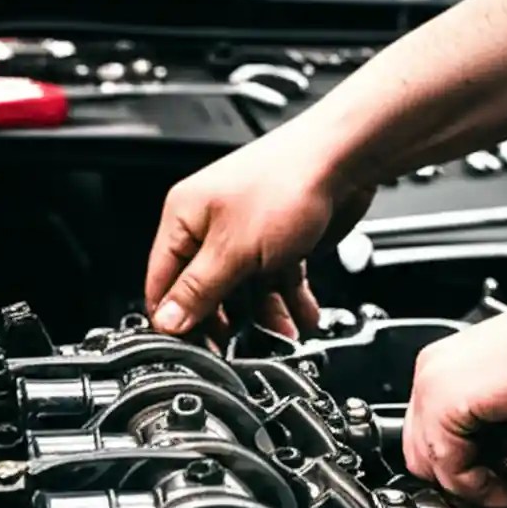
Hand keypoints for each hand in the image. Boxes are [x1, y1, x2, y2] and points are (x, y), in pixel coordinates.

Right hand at [145, 131, 374, 337]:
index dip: (174, 317)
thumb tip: (167, 321)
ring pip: (247, 289)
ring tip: (282, 334)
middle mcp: (213, 224)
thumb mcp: (234, 250)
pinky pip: (278, 279)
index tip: (190, 347)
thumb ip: (200, 289)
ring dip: (266, 316)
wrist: (343, 160)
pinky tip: (303, 318)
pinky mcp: (282, 240)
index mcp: (185, 217)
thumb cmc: (286, 183)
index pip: (163, 280)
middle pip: (207, 289)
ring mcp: (249, 233)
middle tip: (236, 347)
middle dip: (225, 321)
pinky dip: (291, 300)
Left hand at [403, 278, 506, 507]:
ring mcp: (436, 382)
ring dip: (480, 496)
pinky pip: (449, 471)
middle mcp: (438, 372)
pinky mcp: (445, 397)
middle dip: (471, 492)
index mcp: (458, 372)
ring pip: (431, 469)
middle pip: (426, 459)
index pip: (439, 445)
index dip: (476, 482)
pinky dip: (486, 492)